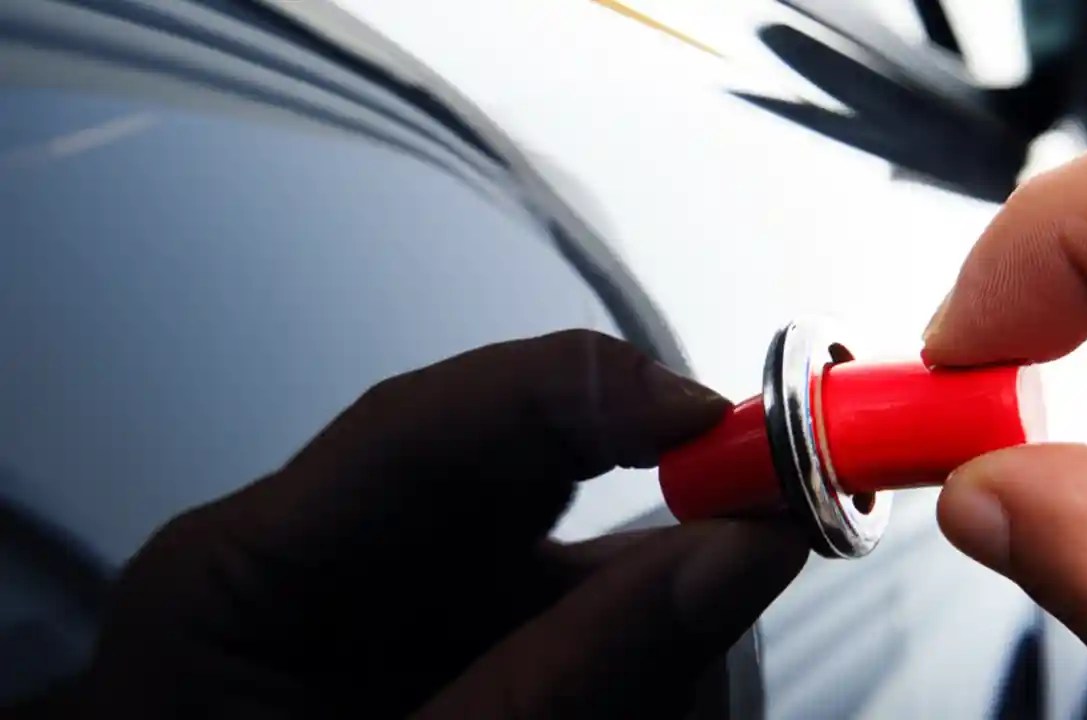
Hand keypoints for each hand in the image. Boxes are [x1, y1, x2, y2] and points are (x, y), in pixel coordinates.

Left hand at [77, 330, 808, 718]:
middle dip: (641, 488)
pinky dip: (639, 659)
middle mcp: (330, 561)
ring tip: (665, 686)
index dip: (572, 392)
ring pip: (571, 554)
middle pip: (507, 468)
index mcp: (243, 573)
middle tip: (766, 511)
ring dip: (654, 605)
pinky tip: (645, 701)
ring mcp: (404, 607)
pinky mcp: (468, 650)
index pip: (413, 426)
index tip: (712, 418)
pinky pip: (578, 620)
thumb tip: (742, 548)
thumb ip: (569, 679)